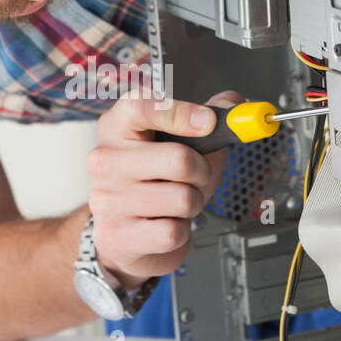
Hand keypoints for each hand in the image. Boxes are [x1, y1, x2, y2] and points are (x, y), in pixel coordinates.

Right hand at [86, 89, 243, 288]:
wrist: (126, 235)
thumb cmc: (156, 182)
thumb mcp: (182, 143)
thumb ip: (209, 117)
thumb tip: (235, 105)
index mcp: (116, 127)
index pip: (139, 106)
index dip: (180, 112)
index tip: (209, 123)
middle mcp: (105, 160)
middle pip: (179, 159)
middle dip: (202, 171)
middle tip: (197, 176)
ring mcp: (107, 199)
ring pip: (182, 199)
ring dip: (193, 203)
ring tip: (177, 202)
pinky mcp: (117, 235)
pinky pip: (173, 232)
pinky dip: (181, 230)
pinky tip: (165, 224)